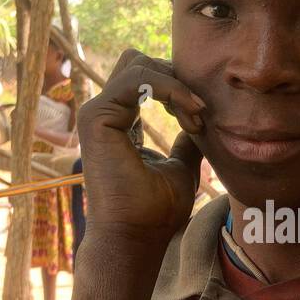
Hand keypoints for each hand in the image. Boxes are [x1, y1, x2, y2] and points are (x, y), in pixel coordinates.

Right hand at [75, 49, 204, 244]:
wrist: (135, 237)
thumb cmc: (155, 212)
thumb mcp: (182, 168)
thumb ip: (185, 142)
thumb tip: (201, 126)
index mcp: (122, 123)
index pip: (147, 79)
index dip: (179, 89)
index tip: (202, 120)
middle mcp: (106, 113)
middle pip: (140, 62)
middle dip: (176, 77)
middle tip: (200, 112)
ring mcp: (97, 113)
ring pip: (137, 63)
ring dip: (176, 84)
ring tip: (197, 116)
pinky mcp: (96, 117)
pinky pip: (136, 79)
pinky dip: (169, 88)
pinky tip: (189, 112)